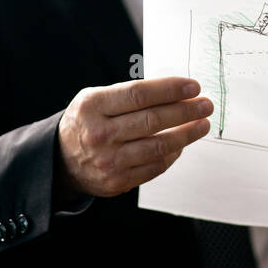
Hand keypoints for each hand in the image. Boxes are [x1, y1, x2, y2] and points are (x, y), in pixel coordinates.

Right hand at [56, 77, 212, 197]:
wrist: (61, 161)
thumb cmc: (88, 122)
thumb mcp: (96, 99)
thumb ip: (129, 94)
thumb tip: (175, 91)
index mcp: (93, 106)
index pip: (138, 94)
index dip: (169, 89)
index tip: (193, 86)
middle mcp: (99, 134)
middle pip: (152, 120)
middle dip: (185, 111)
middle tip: (206, 104)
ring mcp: (108, 160)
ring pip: (158, 146)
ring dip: (186, 134)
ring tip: (203, 124)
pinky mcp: (117, 181)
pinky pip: (155, 166)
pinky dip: (173, 154)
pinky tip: (182, 144)